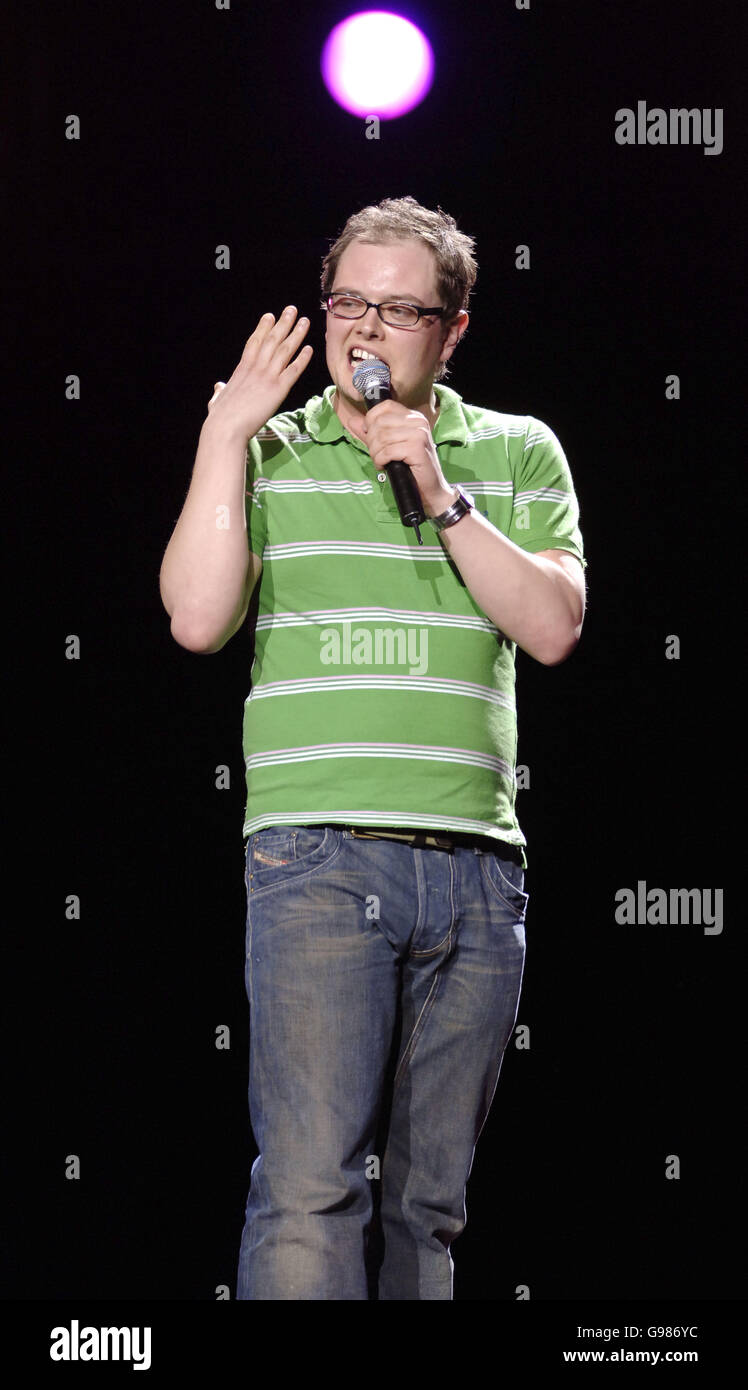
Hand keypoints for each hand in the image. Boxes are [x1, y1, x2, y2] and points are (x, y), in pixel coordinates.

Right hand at [205, 306, 312, 439]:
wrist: (226, 427)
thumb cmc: (220, 417)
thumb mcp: (218, 399)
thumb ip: (220, 391)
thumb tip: (219, 386)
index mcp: (242, 368)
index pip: (255, 342)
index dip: (264, 328)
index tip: (271, 316)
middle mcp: (256, 368)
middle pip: (272, 340)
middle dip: (283, 323)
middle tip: (291, 309)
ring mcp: (267, 377)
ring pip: (284, 350)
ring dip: (296, 334)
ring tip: (304, 321)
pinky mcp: (278, 389)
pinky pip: (293, 370)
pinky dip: (302, 359)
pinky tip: (310, 348)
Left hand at [360, 400, 454, 515]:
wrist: (430, 489)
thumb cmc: (410, 468)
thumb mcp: (388, 446)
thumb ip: (370, 433)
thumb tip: (352, 420)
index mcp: (413, 416)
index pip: (385, 406)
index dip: (371, 420)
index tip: (372, 437)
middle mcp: (418, 421)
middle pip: (380, 422)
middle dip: (372, 441)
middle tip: (378, 455)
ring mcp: (419, 433)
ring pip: (382, 437)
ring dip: (376, 454)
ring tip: (382, 462)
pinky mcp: (416, 448)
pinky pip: (388, 451)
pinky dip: (381, 461)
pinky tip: (386, 466)